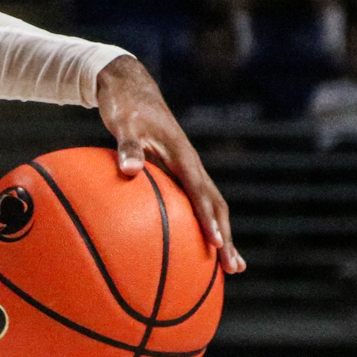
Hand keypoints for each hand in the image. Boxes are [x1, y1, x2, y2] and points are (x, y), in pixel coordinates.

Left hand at [95, 55, 243, 273]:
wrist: (129, 87)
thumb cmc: (125, 106)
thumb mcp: (122, 123)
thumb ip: (127, 147)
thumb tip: (128, 170)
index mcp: (182, 156)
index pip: (200, 192)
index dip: (208, 219)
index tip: (216, 244)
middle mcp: (191, 165)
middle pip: (216, 206)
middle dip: (226, 237)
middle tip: (234, 269)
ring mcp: (186, 170)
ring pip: (211, 206)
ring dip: (221, 235)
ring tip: (229, 268)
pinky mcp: (177, 172)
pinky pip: (193, 203)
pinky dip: (199, 225)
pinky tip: (190, 248)